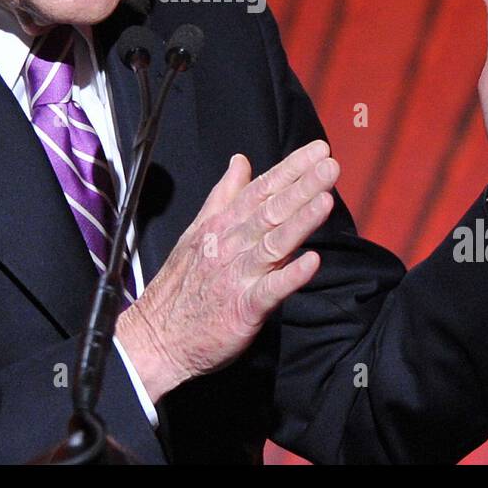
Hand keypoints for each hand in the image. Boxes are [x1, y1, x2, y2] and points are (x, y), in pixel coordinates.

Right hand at [114, 140, 337, 402]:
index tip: (318, 150)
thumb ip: (224, 195)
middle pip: (271, 210)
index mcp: (222, 224)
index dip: (291, 169)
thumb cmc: (182, 285)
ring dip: (300, 221)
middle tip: (330, 164)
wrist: (157, 337)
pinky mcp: (243, 308)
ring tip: (325, 199)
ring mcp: (237, 275)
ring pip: (273, 243)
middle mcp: (230, 245)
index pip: (261, 189)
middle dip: (302, 185)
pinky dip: (290, 276)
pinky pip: (270, 290)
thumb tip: (241, 161)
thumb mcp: (198, 231)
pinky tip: (312, 261)